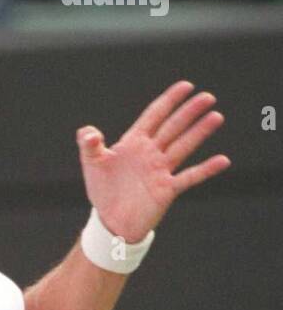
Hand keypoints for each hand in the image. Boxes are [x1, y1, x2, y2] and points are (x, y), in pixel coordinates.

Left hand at [77, 81, 230, 244]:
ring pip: (184, 146)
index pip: (155, 116)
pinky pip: (189, 177)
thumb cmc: (102, 191)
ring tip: (215, 117)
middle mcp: (151, 153)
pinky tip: (222, 160)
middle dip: (189, 112)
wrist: (110, 222)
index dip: (169, 100)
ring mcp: (161, 170)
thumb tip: (87, 132)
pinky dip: (206, 169)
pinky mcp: (167, 189)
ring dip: (199, 132)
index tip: (185, 86)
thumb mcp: (93, 165)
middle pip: (173, 127)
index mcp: (135, 142)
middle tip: (207, 97)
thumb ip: (89, 146)